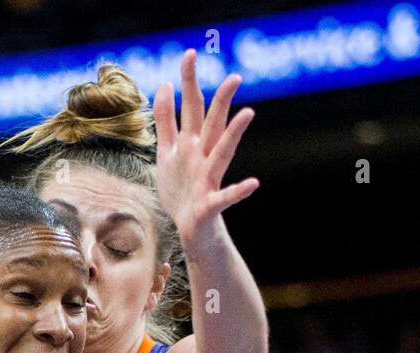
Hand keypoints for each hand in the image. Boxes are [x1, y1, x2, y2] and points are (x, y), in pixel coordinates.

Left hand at [152, 50, 258, 242]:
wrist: (191, 231)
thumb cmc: (181, 192)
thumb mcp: (166, 152)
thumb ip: (165, 120)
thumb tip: (166, 85)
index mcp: (192, 144)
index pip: (192, 107)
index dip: (189, 82)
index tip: (190, 53)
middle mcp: (203, 157)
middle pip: (212, 123)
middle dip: (221, 99)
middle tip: (235, 76)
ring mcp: (209, 179)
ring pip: (223, 153)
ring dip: (234, 134)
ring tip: (249, 114)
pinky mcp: (210, 204)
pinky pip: (226, 197)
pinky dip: (239, 191)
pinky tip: (254, 184)